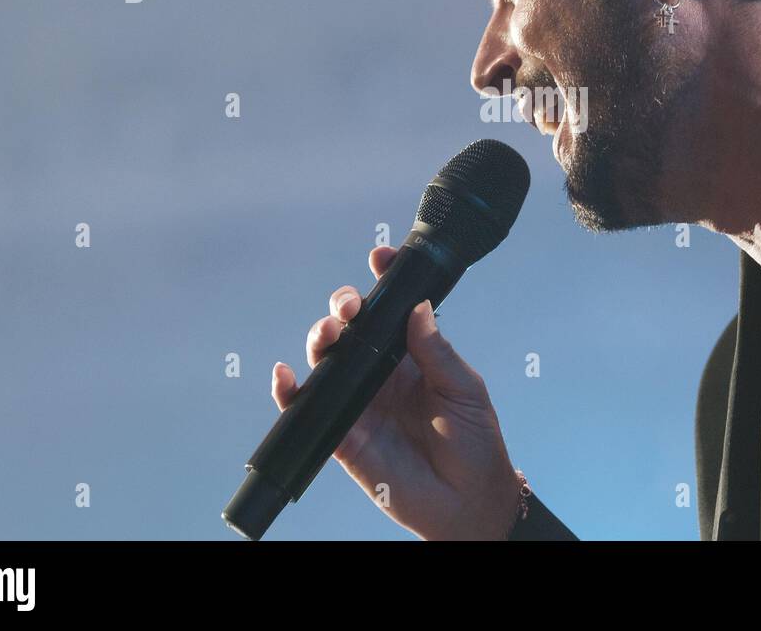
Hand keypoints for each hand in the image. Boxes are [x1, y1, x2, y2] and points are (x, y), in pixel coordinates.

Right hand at [272, 246, 522, 539]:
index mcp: (413, 354)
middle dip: (344, 305)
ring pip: (327, 358)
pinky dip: (288, 391)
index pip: (393, 309)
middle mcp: (382, 372)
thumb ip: (436, 352)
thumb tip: (418, 309)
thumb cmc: (475, 443)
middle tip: (351, 305)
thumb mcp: (464, 390)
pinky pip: (307, 408)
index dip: (384, 280)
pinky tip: (285, 374)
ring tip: (330, 332)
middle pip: (352, 327)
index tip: (381, 256)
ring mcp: (360, 400)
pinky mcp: (342, 434)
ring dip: (321, 338)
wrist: (469, 503)